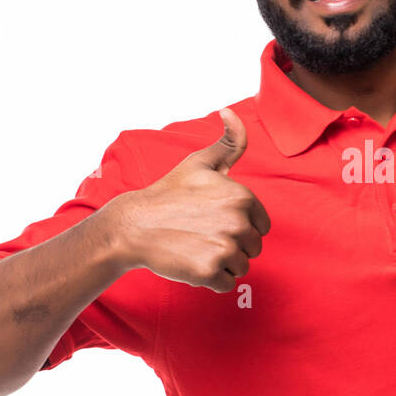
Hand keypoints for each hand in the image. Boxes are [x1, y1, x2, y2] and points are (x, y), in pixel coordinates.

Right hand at [107, 107, 270, 292]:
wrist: (134, 225)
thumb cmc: (169, 193)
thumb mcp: (200, 163)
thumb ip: (229, 142)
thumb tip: (231, 112)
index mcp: (241, 196)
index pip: (261, 226)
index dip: (239, 225)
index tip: (213, 219)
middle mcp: (238, 222)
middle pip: (253, 247)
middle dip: (232, 244)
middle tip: (202, 233)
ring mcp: (224, 248)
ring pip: (241, 266)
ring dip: (222, 262)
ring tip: (196, 246)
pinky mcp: (210, 271)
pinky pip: (226, 283)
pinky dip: (210, 278)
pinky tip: (191, 260)